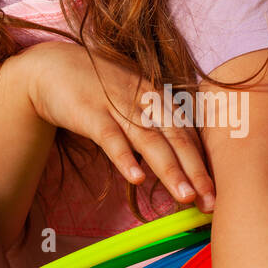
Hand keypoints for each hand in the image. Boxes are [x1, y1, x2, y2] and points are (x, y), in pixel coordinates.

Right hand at [13, 40, 214, 210]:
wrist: (51, 65)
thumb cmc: (94, 84)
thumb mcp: (130, 96)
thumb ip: (151, 120)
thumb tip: (176, 154)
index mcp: (155, 95)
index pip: (186, 132)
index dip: (202, 162)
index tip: (216, 190)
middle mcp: (142, 99)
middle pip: (175, 138)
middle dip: (196, 171)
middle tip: (211, 202)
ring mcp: (116, 105)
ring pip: (149, 141)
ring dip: (169, 169)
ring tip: (186, 196)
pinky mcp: (90, 113)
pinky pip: (110, 139)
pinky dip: (125, 158)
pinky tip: (137, 178)